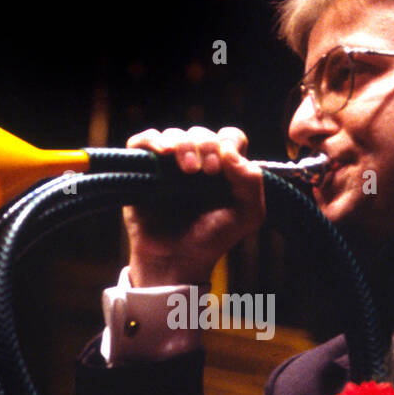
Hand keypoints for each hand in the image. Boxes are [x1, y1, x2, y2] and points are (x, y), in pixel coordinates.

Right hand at [123, 126, 265, 286]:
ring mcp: (168, 165)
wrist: (177, 261)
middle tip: (205, 172)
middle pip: (201, 134)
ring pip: (174, 134)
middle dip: (206, 146)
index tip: (223, 167)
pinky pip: (142, 142)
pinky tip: (162, 153)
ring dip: (182, 144)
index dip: (228, 143)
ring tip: (187, 169)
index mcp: (223, 169)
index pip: (230, 137)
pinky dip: (151, 141)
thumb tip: (230, 152)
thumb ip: (252, 183)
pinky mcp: (143, 169)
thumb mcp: (247, 216)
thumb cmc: (212, 239)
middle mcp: (197, 162)